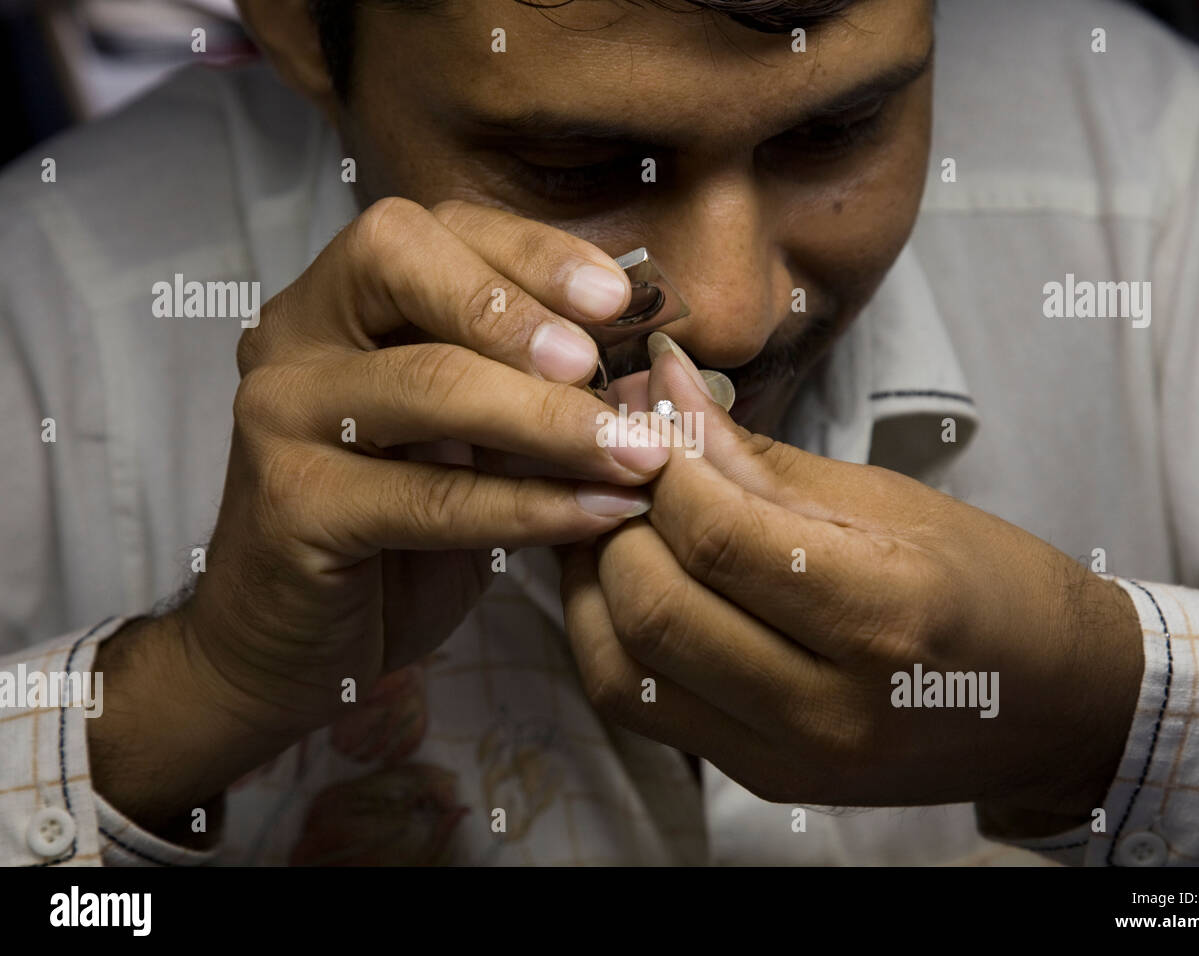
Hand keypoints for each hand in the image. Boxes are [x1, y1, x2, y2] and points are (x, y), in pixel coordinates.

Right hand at [91, 198, 671, 830]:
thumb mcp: (468, 440)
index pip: (434, 228)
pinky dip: (528, 506)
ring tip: (639, 453)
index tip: (617, 297)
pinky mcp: (292, 504)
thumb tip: (645, 372)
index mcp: (342, 296)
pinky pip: (430, 499)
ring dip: (552, 419)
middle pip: (404, 264)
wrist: (296, 641)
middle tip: (600, 362)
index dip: (531, 252)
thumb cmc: (397, 528)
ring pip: (429, 384)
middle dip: (519, 308)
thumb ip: (528, 389)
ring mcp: (281, 415)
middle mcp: (297, 335)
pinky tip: (599, 514)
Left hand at [560, 339, 1143, 831]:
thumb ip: (759, 461)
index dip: (661, 468)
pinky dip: (613, 639)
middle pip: (656, 610)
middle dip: (613, 524)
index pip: (718, 538)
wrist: (1052, 705)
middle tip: (619, 468)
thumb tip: (662, 395)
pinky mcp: (764, 780)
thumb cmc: (988, 583)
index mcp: (885, 617)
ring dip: (595, 584)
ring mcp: (791, 759)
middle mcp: (832, 708)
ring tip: (612, 521)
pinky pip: (643, 707)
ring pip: (626, 671)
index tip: (645, 417)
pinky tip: (631, 583)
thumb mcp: (889, 502)